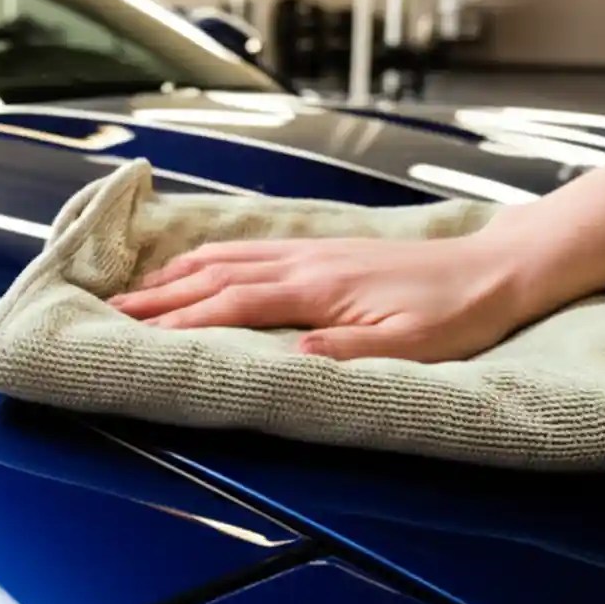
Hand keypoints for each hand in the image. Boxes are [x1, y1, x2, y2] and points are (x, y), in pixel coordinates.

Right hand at [108, 234, 528, 361]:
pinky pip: (251, 246)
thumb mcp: (409, 347)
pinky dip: (211, 253)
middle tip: (113, 310)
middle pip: (216, 275)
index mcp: (318, 288)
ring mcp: (311, 250)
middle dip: (161, 295)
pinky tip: (199, 261)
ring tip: (138, 289)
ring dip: (177, 272)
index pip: (232, 303)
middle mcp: (305, 261)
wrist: (491, 268)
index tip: (138, 335)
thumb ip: (345, 352)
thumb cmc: (454, 313)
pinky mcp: (322, 247)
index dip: (182, 320)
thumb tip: (289, 358)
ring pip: (228, 255)